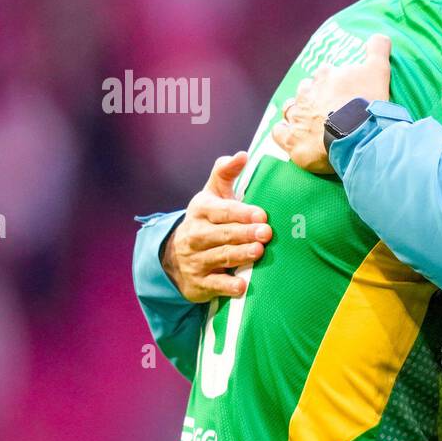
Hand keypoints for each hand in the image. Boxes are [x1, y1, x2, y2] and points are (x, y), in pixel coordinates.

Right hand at [162, 152, 272, 301]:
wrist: (175, 256)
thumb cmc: (206, 220)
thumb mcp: (211, 195)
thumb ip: (225, 173)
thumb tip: (242, 154)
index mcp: (201, 211)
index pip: (221, 211)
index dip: (241, 213)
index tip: (261, 214)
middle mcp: (196, 235)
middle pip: (222, 234)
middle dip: (244, 233)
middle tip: (266, 232)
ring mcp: (196, 260)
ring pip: (220, 257)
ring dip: (239, 255)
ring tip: (258, 252)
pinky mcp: (199, 283)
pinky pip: (214, 284)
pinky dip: (228, 286)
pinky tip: (242, 286)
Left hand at [272, 33, 392, 173]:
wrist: (356, 133)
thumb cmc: (366, 102)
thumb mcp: (378, 70)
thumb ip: (377, 50)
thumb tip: (380, 36)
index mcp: (325, 76)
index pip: (325, 74)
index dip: (333, 82)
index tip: (343, 92)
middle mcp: (307, 93)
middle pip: (306, 90)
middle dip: (314, 97)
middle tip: (329, 109)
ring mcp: (297, 116)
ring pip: (290, 108)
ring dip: (298, 113)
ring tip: (310, 123)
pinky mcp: (292, 139)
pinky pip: (279, 132)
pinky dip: (283, 132)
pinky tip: (292, 136)